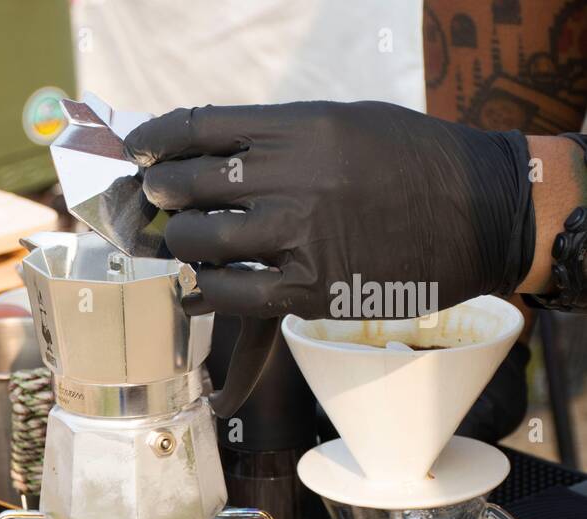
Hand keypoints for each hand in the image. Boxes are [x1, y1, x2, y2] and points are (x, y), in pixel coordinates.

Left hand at [123, 101, 534, 317]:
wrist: (484, 212)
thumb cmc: (415, 160)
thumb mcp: (347, 121)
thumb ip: (281, 134)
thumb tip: (214, 150)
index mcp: (301, 126)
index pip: (199, 128)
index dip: (156, 141)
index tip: (140, 152)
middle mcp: (293, 176)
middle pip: (189, 183)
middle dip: (161, 195)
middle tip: (159, 203)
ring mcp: (299, 234)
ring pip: (200, 240)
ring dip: (181, 243)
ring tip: (186, 244)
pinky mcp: (310, 287)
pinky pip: (229, 292)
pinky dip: (203, 291)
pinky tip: (197, 288)